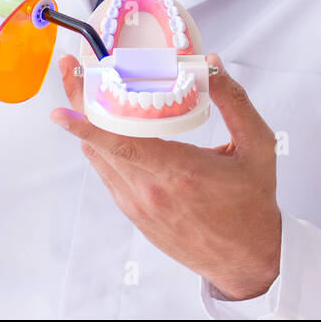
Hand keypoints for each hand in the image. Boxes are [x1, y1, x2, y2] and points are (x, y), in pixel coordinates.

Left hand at [51, 53, 281, 299]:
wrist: (248, 257)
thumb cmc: (253, 200)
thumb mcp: (258, 145)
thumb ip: (234, 100)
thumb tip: (212, 64)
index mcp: (179, 172)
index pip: (120, 142)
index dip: (86, 120)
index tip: (63, 102)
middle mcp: (151, 191)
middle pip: (100, 143)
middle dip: (80, 105)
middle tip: (72, 73)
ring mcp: (139, 206)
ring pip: (100, 159)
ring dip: (89, 125)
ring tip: (86, 93)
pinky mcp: (136, 216)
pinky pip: (109, 175)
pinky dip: (103, 148)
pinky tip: (109, 128)